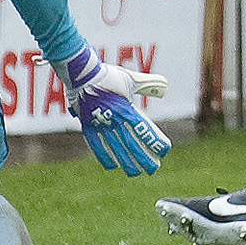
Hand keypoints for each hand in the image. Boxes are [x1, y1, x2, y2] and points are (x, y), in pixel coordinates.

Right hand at [59, 47, 171, 176]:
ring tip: (135, 172)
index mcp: (125, 109)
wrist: (80, 72)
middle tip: (153, 169)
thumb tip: (165, 89)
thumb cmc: (108, 75)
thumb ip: (148, 84)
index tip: (164, 151)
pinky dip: (104, 156)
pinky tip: (112, 166)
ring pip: (115, 148)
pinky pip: (96, 145)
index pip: (144, 129)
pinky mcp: (88, 126)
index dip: (154, 141)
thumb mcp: (131, 79)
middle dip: (143, 157)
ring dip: (126, 162)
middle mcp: (113, 120)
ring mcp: (99, 125)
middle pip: (131, 143)